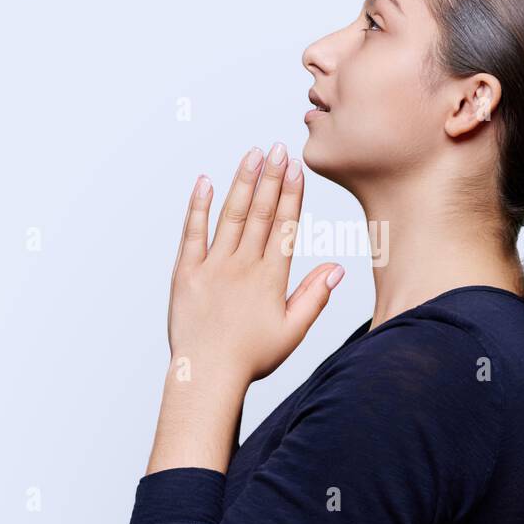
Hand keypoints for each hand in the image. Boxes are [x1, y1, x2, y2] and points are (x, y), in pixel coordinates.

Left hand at [167, 142, 344, 386]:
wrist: (207, 375)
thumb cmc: (252, 358)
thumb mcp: (293, 330)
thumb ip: (315, 296)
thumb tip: (337, 267)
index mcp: (271, 278)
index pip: (285, 226)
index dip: (291, 194)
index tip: (296, 168)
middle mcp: (243, 266)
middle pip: (260, 213)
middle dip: (271, 178)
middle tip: (278, 149)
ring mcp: (213, 267)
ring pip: (230, 216)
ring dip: (242, 183)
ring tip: (252, 155)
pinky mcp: (186, 273)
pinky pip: (192, 233)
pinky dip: (199, 207)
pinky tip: (206, 182)